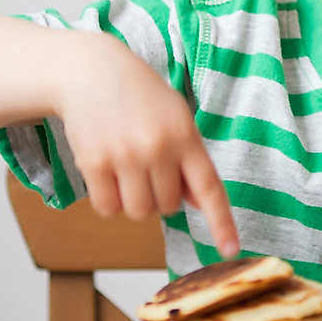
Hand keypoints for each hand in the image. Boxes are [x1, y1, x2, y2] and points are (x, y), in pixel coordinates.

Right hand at [57, 34, 239, 257]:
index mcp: (186, 136)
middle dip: (158, 195)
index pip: (209, 188)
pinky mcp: (94, 163)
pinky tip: (106, 171)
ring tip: (126, 168)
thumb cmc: (139, 96)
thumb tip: (198, 203)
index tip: (230, 250)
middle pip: (167, 207)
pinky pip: (107, 209)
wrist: (90, 70)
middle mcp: (158, 148)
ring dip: (133, 200)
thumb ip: (189, 160)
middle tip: (146, 165)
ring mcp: (125, 156)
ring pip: (138, 212)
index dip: (221, 222)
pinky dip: (108, 199)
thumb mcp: (175, 117)